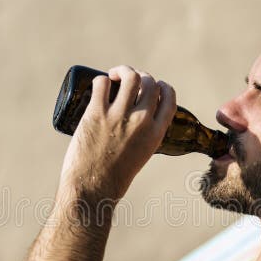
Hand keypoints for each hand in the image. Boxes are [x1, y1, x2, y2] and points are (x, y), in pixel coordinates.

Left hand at [58, 65, 176, 200]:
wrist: (91, 189)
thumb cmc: (113, 178)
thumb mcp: (141, 155)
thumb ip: (143, 137)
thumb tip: (134, 123)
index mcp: (156, 133)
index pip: (169, 98)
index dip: (163, 87)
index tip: (154, 86)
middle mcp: (141, 121)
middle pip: (150, 82)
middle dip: (141, 76)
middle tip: (128, 81)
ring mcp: (118, 116)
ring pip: (130, 77)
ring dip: (123, 71)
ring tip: (115, 76)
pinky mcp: (96, 114)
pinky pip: (102, 84)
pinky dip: (102, 80)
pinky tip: (99, 85)